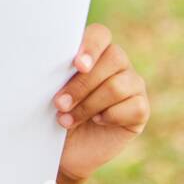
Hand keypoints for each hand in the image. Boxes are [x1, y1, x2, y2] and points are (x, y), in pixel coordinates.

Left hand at [53, 23, 148, 183]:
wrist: (64, 149)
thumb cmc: (52, 112)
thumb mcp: (48, 90)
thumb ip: (53, 70)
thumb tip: (43, 57)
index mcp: (93, 51)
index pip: (100, 34)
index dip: (91, 47)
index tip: (77, 65)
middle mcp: (116, 64)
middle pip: (112, 59)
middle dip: (81, 84)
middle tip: (59, 103)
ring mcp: (132, 85)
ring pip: (117, 86)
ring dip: (88, 104)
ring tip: (66, 119)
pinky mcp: (140, 108)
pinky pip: (133, 107)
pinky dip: (110, 116)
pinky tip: (96, 121)